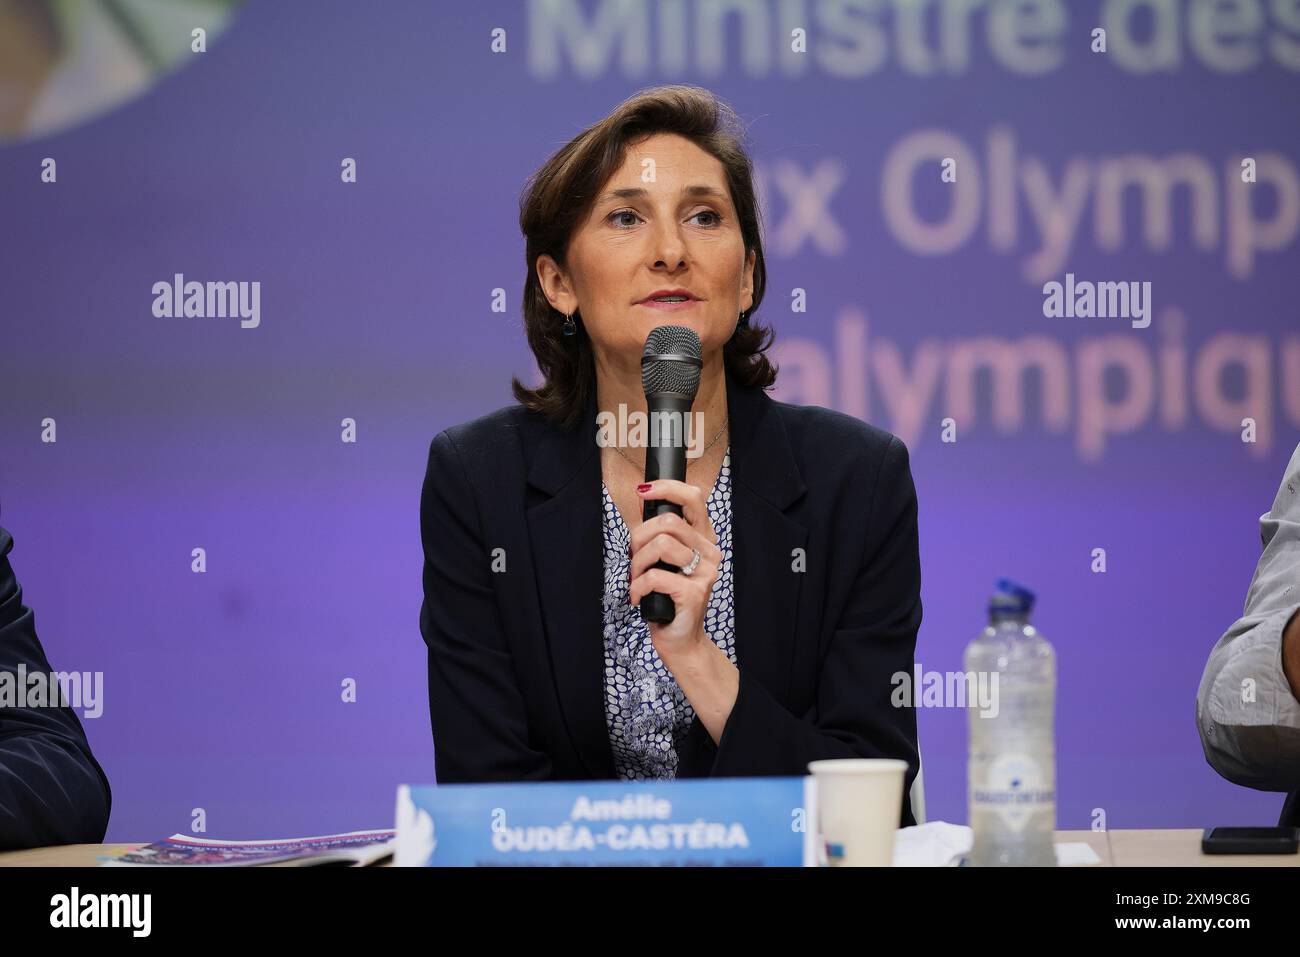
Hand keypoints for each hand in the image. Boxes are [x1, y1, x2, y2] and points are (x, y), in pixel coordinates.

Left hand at [628, 478, 722, 663]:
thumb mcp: (664, 560)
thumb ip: (658, 531)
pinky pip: (654, 576)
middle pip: (668, 522)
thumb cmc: (669, 598)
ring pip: (660, 546)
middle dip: (639, 538)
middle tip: (634, 558)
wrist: (681, 640)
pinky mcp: (693, 593)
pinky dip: (637, 587)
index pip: (693, 498)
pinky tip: (638, 597)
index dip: (667, 488)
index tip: (643, 491)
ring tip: (636, 580)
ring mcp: (705, 573)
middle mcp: (709, 552)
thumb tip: (644, 496)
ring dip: (637, 564)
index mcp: (704, 539)